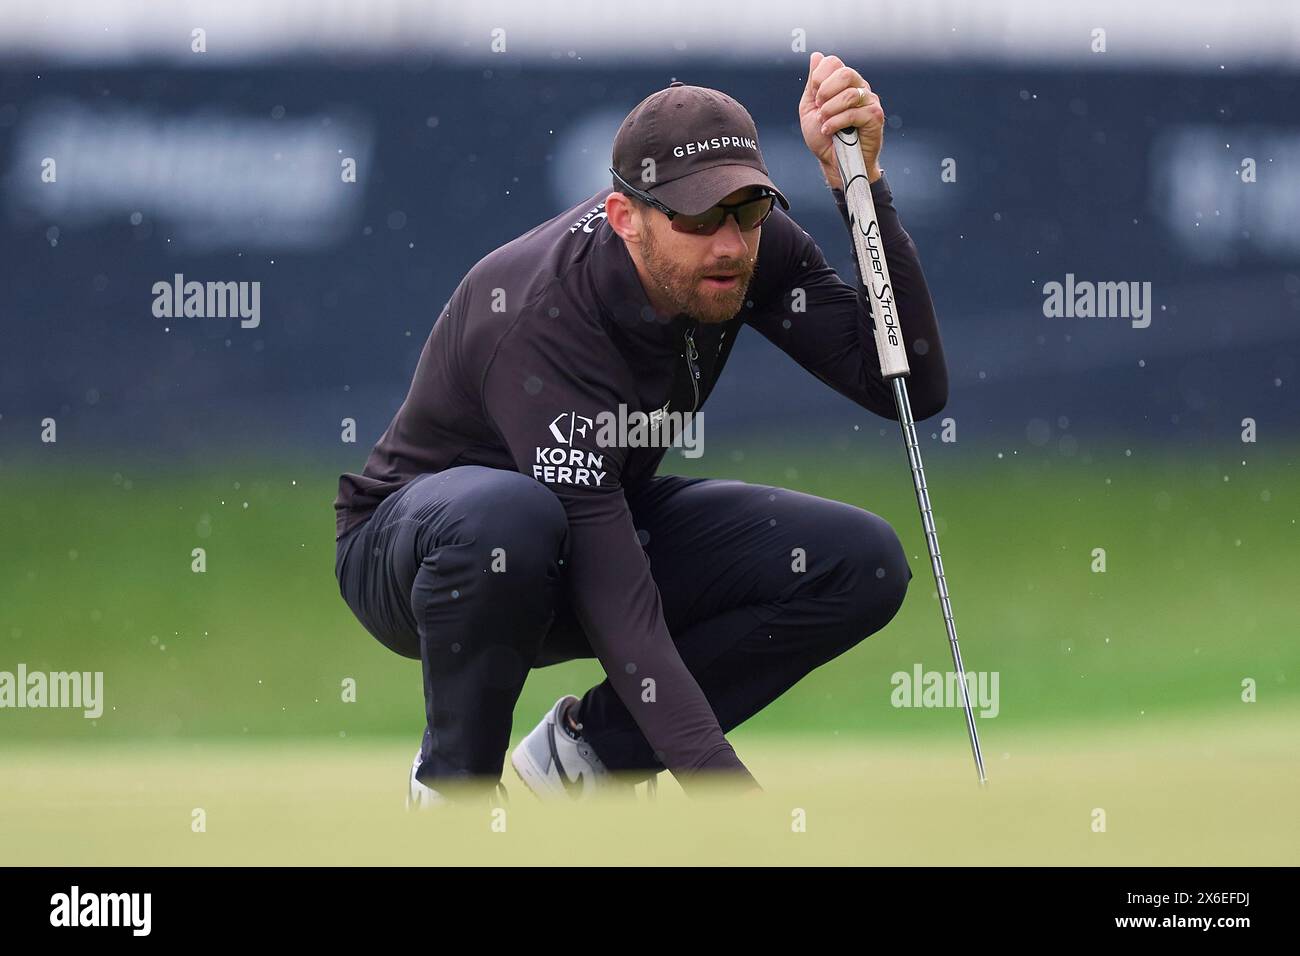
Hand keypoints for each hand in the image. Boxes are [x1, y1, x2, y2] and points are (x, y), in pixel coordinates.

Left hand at [799, 51, 884, 188]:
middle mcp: (859, 87)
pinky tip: (828, 131)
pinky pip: (854, 113)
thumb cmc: (824, 137)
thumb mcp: (811, 108)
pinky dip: (836, 123)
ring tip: (823, 122)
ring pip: (849, 94)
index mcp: (844, 82)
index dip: (819, 78)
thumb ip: (814, 83)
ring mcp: (869, 101)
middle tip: (819, 107)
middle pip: (845, 72)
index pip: (834, 63)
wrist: (834, 163)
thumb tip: (816, 55)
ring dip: (829, 110)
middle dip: (825, 91)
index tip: (814, 97)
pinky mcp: (875, 117)